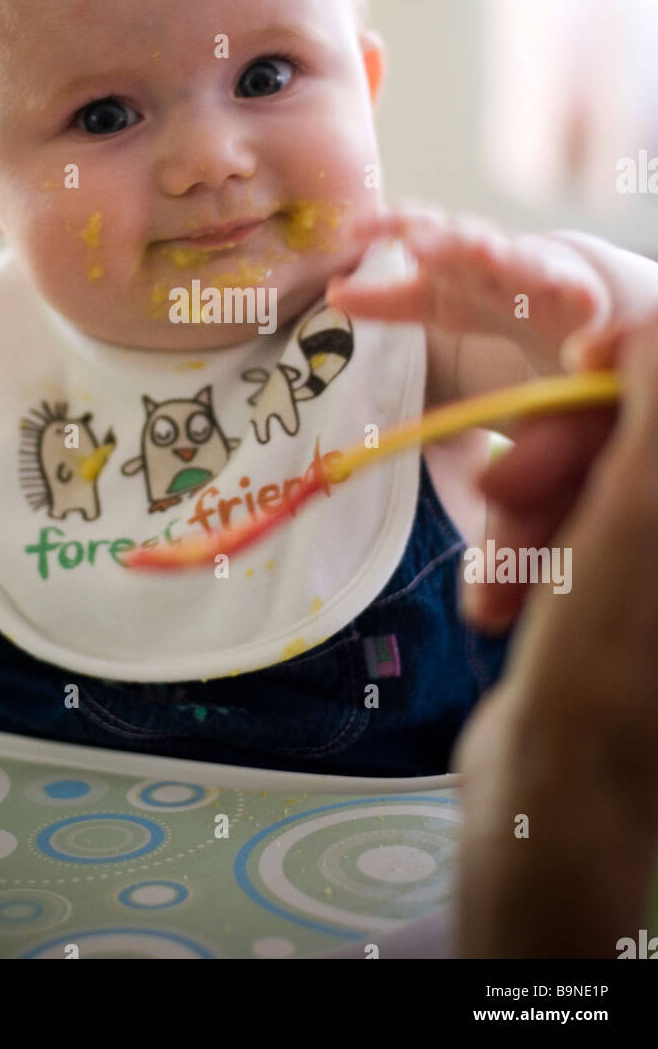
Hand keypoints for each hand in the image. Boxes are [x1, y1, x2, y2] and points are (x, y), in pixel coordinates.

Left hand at [326, 205, 610, 371]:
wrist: (570, 291)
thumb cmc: (491, 291)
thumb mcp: (434, 301)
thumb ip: (383, 301)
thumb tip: (329, 293)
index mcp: (455, 253)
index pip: (420, 231)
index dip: (391, 226)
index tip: (358, 227)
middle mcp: (493, 255)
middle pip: (466, 242)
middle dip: (441, 239)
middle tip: (414, 241)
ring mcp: (538, 273)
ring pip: (519, 261)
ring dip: (502, 254)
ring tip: (484, 250)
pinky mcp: (579, 298)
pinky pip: (579, 294)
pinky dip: (576, 293)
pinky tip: (574, 294)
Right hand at [452, 315, 657, 956]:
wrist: (554, 810)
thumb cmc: (604, 663)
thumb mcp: (635, 511)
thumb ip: (651, 404)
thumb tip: (644, 325)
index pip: (655, 387)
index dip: (611, 371)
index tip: (557, 371)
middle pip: (623, 431)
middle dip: (550, 456)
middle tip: (502, 492)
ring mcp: (650, 561)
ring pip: (582, 479)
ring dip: (521, 517)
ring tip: (495, 574)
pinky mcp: (613, 591)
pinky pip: (560, 531)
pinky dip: (516, 555)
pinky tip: (493, 599)